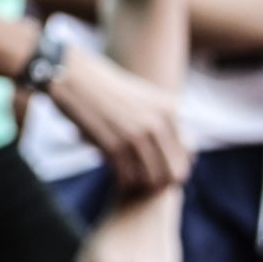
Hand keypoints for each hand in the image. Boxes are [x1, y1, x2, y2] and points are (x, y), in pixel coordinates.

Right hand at [47, 43, 190, 194]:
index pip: (187, 156)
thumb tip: (186, 152)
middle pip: (173, 172)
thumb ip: (165, 120)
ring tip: (129, 179)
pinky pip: (127, 177)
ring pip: (151, 179)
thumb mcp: (146, 98)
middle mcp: (158, 123)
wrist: (75, 77)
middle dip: (159, 182)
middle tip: (143, 180)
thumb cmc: (108, 90)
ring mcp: (136, 134)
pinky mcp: (114, 144)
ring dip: (140, 184)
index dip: (173, 169)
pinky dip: (123, 182)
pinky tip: (117, 177)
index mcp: (170, 110)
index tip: (156, 168)